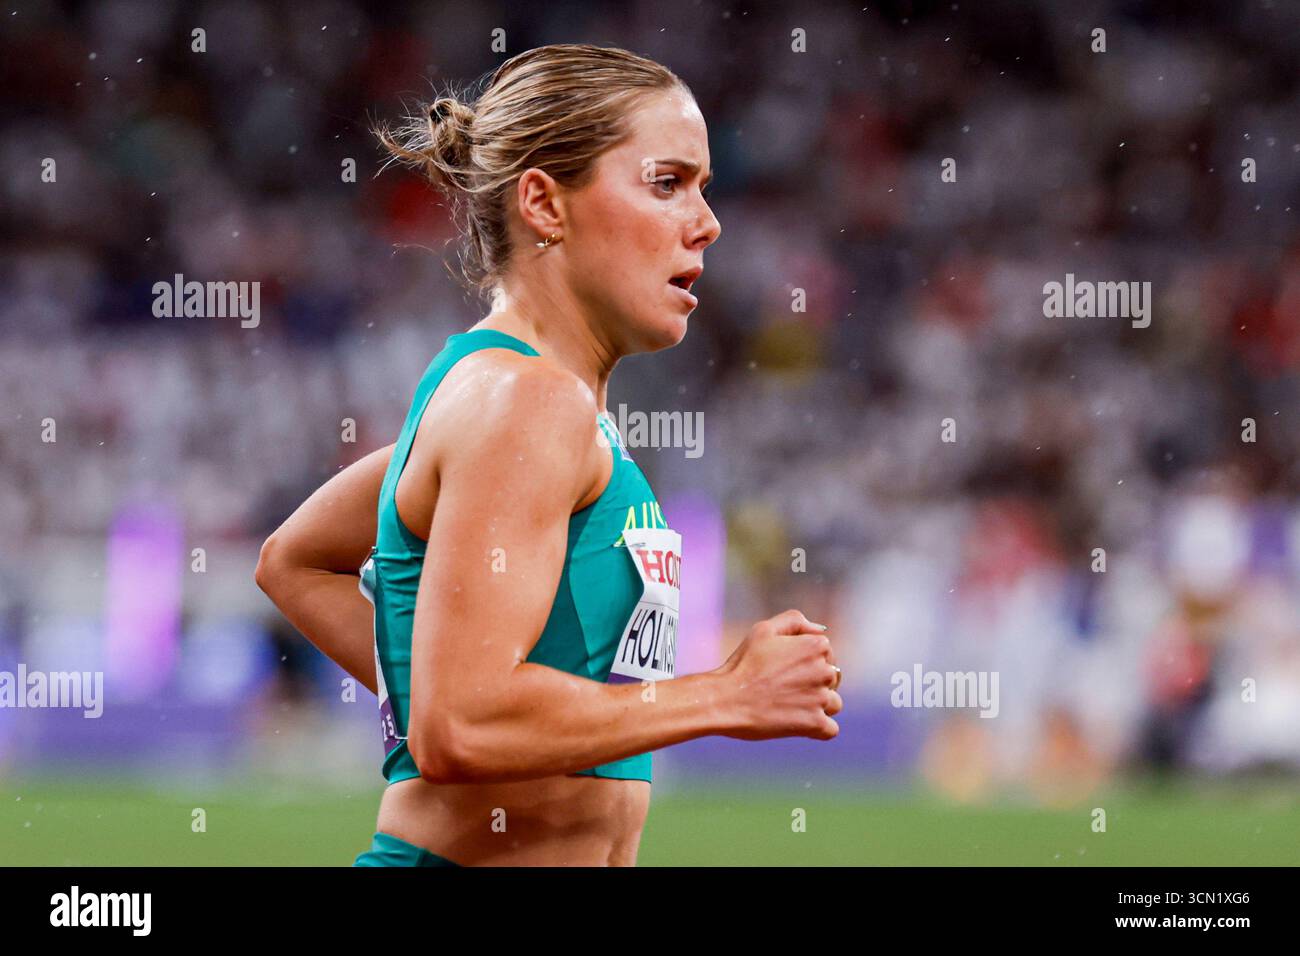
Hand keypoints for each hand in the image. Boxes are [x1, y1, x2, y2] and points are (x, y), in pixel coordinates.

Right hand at [715, 608, 841, 740]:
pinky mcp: (815, 724)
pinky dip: (817, 729)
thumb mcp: (764, 630)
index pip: (827, 654)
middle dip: (815, 683)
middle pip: (833, 678)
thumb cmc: (743, 664)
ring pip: (834, 704)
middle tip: (785, 688)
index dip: (807, 661)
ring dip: (817, 706)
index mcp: (816, 645)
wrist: (725, 700)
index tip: (785, 669)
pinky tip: (798, 724)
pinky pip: (831, 729)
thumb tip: (821, 629)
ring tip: (789, 706)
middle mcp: (825, 670)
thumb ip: (795, 621)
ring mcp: (822, 698)